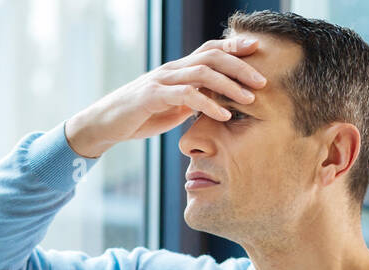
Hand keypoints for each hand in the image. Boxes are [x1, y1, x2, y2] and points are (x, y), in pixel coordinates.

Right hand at [63, 36, 267, 158]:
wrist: (105, 124)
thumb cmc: (139, 116)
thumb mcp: (171, 107)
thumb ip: (192, 100)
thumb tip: (214, 101)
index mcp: (178, 69)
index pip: (210, 49)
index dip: (234, 47)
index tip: (258, 51)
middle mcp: (172, 69)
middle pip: (211, 55)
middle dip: (240, 65)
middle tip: (263, 80)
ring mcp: (161, 80)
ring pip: (202, 72)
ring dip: (230, 84)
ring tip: (250, 99)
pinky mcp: (153, 96)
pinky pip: (186, 95)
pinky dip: (209, 104)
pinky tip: (224, 115)